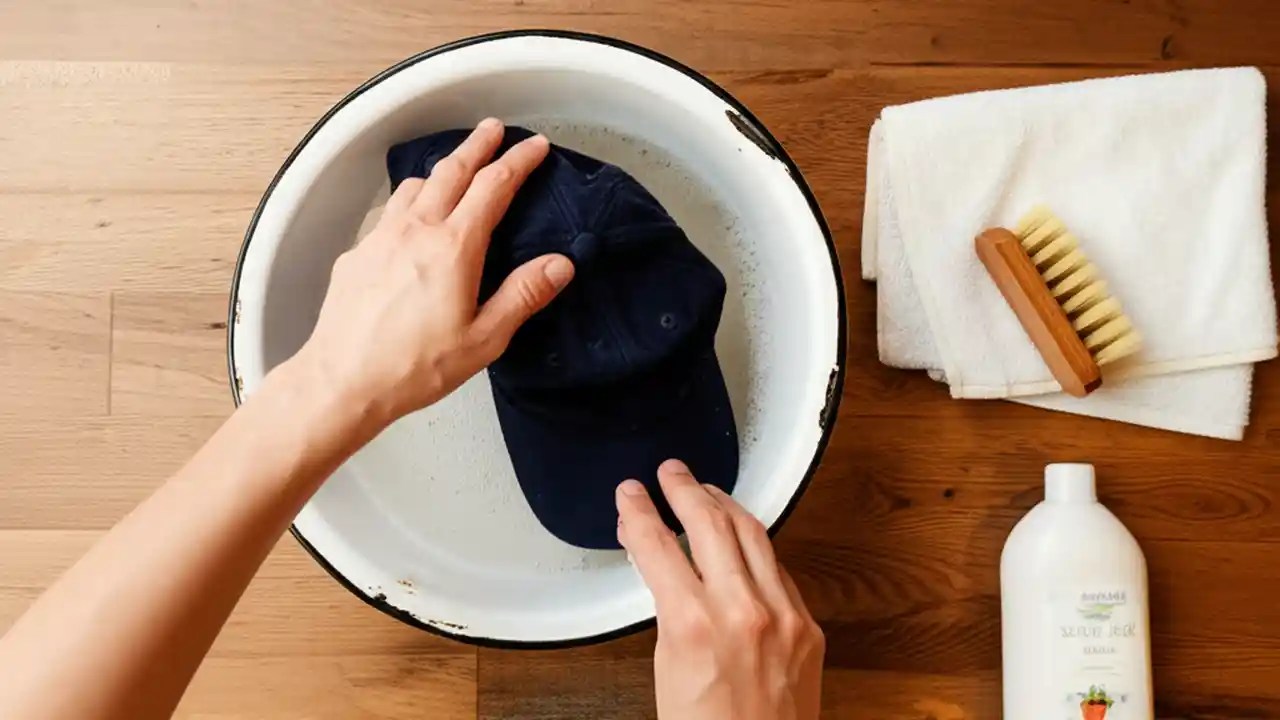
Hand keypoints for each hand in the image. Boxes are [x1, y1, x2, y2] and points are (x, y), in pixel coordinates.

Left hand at [291, 119, 573, 424]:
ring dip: (440, 169)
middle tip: (493, 129)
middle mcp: (415, 231)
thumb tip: (558, 265)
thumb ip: (523, 295)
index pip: (493, 187)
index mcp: (453, 248)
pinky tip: (412, 219)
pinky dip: (410, 202)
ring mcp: (381, 238)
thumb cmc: (411, 367)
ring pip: (415, 185)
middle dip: (477, 145)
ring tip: (454, 169)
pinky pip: (389, 213)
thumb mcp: (484, 339)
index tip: (534, 147)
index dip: (518, 162)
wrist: (342, 382)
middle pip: (452, 171)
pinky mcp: (358, 254)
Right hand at [616, 460, 824, 719]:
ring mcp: (782, 616)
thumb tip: (660, 564)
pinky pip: (779, 568)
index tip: (631, 495)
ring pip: (752, 534)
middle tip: (670, 474)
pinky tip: (744, 539)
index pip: (658, 544)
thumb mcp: (666, 668)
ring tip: (706, 491)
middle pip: (709, 521)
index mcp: (693, 624)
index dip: (639, 511)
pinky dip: (755, 546)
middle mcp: (743, 611)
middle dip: (684, 489)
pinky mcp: (807, 627)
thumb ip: (668, 607)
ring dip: (724, 505)